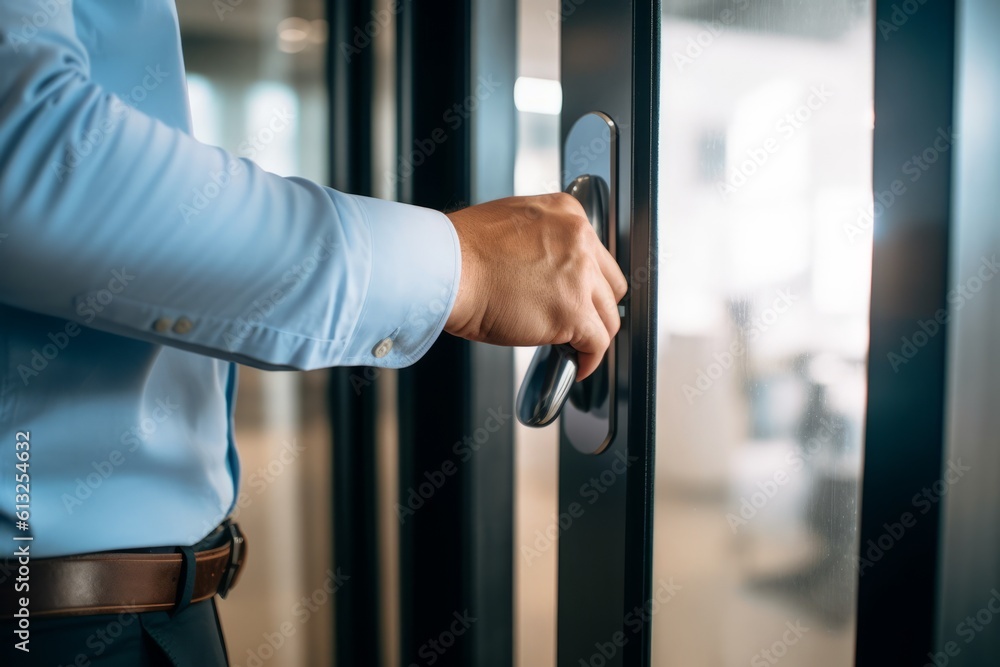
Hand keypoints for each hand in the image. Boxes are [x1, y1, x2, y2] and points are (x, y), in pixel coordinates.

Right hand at [444, 193, 627, 380]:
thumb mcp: (510, 224)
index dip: (588, 281)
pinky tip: (578, 365)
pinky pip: (597, 343)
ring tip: (578, 347)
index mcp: (566, 213)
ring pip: (608, 316)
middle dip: (597, 306)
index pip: (596, 253)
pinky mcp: (573, 312)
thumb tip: (545, 271)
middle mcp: (580, 240)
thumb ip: (539, 242)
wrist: (445, 267)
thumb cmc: (460, 251)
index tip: (580, 295)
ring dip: (594, 334)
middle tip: (582, 321)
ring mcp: (580, 276)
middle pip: (610, 284)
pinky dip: (590, 359)